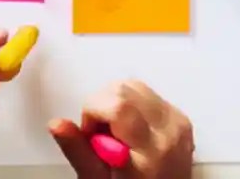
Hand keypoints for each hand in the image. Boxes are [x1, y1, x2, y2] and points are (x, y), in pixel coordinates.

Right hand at [49, 81, 193, 178]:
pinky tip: (130, 132)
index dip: (93, 111)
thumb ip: (79, 152)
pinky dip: (132, 107)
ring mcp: (178, 122)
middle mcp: (169, 130)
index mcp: (150, 149)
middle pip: (125, 88)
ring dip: (117, 104)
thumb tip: (57, 124)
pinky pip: (149, 95)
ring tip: (115, 135)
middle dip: (102, 106)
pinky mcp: (181, 118)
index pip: (118, 104)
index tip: (89, 133)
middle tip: (100, 137)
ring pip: (136, 86)